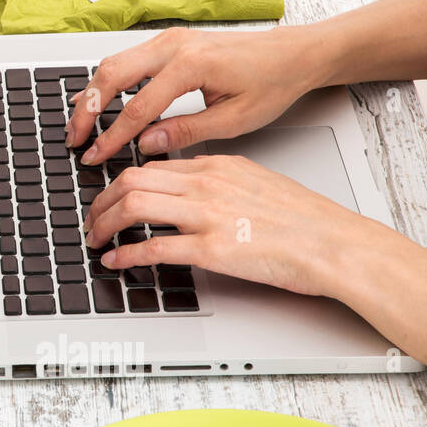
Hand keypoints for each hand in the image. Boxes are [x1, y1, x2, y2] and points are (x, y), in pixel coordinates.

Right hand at [65, 26, 323, 164]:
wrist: (293, 53)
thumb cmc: (272, 82)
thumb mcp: (234, 118)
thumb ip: (185, 131)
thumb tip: (146, 144)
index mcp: (191, 65)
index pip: (137, 108)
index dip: (112, 137)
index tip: (96, 156)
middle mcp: (174, 45)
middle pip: (112, 76)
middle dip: (87, 111)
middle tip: (75, 139)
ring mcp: (170, 39)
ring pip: (113, 62)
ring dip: (91, 94)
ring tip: (79, 124)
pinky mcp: (170, 41)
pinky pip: (126, 58)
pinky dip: (106, 80)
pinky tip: (97, 97)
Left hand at [82, 154, 371, 297]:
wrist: (335, 244)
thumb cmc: (304, 220)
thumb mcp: (256, 182)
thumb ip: (218, 181)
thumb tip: (187, 187)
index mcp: (216, 166)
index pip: (151, 166)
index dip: (119, 183)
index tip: (108, 198)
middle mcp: (207, 184)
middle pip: (131, 180)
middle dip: (101, 202)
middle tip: (92, 220)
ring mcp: (208, 215)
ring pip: (133, 206)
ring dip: (104, 225)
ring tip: (96, 240)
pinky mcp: (213, 248)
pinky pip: (153, 247)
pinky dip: (125, 254)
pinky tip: (115, 261)